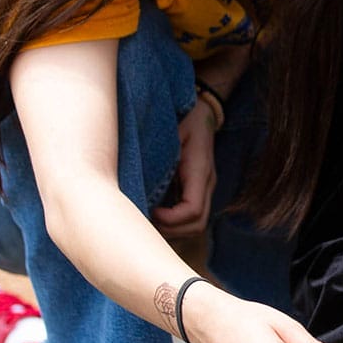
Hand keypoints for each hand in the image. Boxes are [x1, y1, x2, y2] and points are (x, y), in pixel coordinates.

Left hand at [151, 101, 218, 236]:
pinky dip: (173, 222)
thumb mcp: (168, 132)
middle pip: (197, 224)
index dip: (171, 219)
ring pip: (195, 224)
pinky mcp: (198, 189)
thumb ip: (156, 156)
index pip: (193, 210)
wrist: (202, 111)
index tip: (150, 211)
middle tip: (144, 222)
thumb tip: (135, 179)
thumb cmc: (182, 117)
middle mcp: (207, 182)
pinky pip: (190, 215)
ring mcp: (205, 187)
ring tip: (146, 221)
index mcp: (200, 170)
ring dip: (172, 229)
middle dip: (170, 230)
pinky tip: (153, 214)